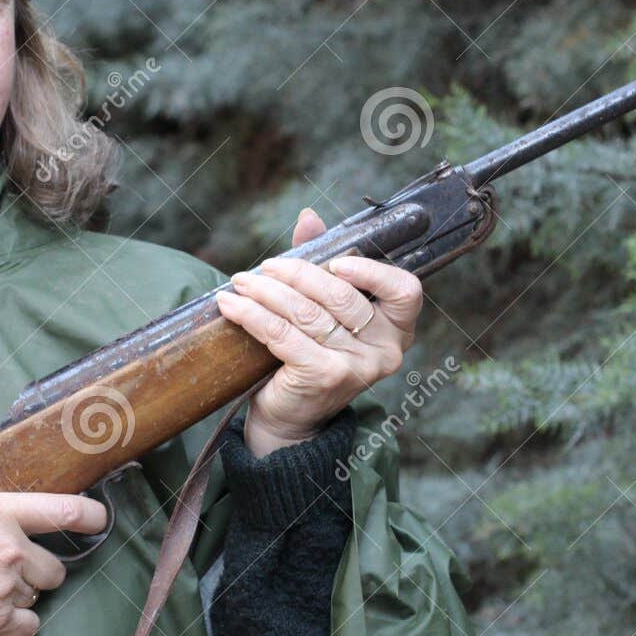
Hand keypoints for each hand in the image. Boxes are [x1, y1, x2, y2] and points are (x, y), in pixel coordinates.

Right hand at [0, 477, 107, 635]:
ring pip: (37, 596)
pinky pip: (27, 625)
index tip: (100, 519)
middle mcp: (11, 550)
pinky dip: (14, 624)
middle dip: (37, 570)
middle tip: (10, 571)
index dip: (90, 515)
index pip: (63, 510)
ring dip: (20, 596)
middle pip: (55, 567)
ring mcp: (6, 590)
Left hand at [214, 206, 423, 456]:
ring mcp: (357, 366)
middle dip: (297, 274)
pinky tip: (231, 305)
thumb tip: (309, 217)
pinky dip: (252, 315)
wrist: (291, 417)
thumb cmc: (311, 355)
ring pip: (307, 313)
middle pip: (342, 296)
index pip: (405, 291)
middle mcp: (385, 350)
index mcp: (396, 329)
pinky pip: (282, 334)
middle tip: (265, 267)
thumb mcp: (324, 310)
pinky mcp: (324, 376)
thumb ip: (323, 264)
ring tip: (240, 281)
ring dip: (266, 291)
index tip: (336, 261)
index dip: (373, 271)